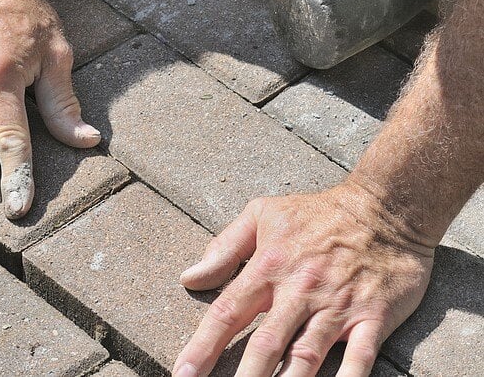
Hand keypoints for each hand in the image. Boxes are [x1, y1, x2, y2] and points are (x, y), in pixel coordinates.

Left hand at [173, 183, 434, 376]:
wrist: (386, 206)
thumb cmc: (317, 213)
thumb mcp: (262, 214)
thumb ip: (224, 248)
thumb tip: (189, 278)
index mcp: (268, 267)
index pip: (227, 313)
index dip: (202, 347)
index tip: (182, 374)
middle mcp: (300, 291)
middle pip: (264, 344)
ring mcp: (337, 306)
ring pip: (306, 356)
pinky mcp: (373, 317)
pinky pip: (360, 358)